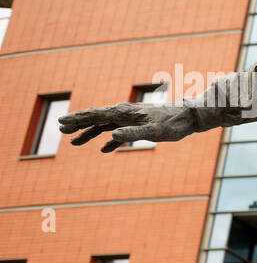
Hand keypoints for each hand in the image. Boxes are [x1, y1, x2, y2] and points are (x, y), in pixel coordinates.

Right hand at [58, 101, 197, 152]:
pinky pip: (119, 132)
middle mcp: (125, 113)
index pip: (96, 114)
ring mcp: (131, 118)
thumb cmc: (174, 124)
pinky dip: (109, 140)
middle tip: (60, 130)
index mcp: (125, 112)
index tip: (62, 123)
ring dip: (89, 132)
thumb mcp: (155, 131)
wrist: (190, 117)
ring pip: (105, 125)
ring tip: (74, 143)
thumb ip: (134, 134)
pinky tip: (104, 149)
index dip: (78, 119)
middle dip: (78, 124)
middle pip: (96, 117)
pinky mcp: (139, 125)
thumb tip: (112, 136)